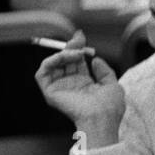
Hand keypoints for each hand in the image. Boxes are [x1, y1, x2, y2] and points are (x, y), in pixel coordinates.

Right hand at [35, 31, 124, 146]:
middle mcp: (70, 85)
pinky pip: (42, 73)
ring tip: (77, 52)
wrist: (102, 117)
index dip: (78, 48)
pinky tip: (65, 57)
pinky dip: (51, 61)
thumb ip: (104, 71)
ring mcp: (59, 88)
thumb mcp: (112, 84)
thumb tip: (95, 59)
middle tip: (78, 38)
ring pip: (53, 64)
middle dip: (71, 47)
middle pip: (65, 61)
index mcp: (84, 84)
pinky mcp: (50, 92)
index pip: (77, 62)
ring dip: (64, 53)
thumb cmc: (110, 106)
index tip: (81, 36)